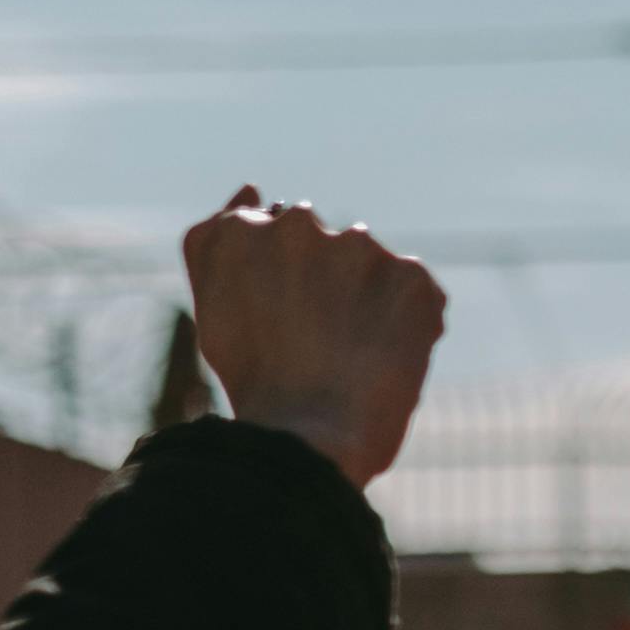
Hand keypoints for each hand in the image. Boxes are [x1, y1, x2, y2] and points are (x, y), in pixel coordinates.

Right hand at [182, 188, 447, 488]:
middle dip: (328, 285)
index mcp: (241, 230)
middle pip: (325, 246)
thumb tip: (251, 188)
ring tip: (349, 357)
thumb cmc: (256, 385)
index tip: (286, 320)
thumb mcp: (213, 310)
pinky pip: (415, 292)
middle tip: (318, 345)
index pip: (277, 233)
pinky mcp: (411, 275)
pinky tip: (382, 360)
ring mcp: (359, 246)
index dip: (286, 283)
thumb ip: (219, 243)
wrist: (308, 440)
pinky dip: (407, 323)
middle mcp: (299, 224)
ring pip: (370, 266)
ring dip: (367, 300)